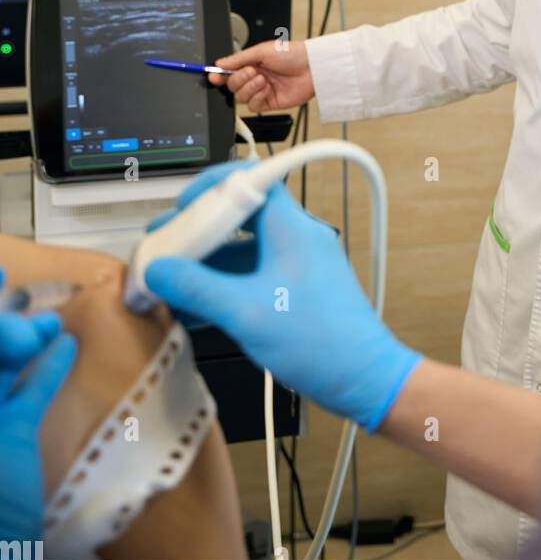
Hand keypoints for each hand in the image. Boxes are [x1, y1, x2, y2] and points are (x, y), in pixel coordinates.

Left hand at [0, 269, 76, 542]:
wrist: (3, 549)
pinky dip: (48, 368)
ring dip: (25, 336)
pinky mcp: (13, 439)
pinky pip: (29, 393)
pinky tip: (64, 347)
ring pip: (2, 364)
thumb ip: (0, 371)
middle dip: (2, 320)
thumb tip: (26, 336)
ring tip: (48, 319)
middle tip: (18, 303)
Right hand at [143, 182, 421, 431]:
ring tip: (170, 278)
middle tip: (165, 245)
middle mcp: (295, 239)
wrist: (362, 378)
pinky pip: (251, 276)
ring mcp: (296, 265)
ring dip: (206, 263)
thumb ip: (197, 289)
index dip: (213, 186)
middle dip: (198, 230)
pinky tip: (192, 305)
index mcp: (291, 228)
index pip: (252, 180)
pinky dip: (222, 285)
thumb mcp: (246, 313)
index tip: (184, 204)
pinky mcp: (294, 291)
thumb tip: (158, 271)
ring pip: (242, 250)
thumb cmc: (322, 342)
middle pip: (239, 216)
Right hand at [209, 39, 313, 112]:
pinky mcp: (269, 103)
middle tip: (252, 71)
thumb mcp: (261, 51)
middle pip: (232, 86)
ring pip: (240, 97)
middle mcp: (254, 78)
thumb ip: (238, 58)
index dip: (219, 76)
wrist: (311, 67)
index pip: (228, 72)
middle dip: (239, 79)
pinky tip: (267, 89)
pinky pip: (253, 106)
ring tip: (263, 80)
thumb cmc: (291, 54)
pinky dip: (257, 97)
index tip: (214, 77)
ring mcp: (261, 91)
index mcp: (250, 63)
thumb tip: (219, 64)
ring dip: (249, 88)